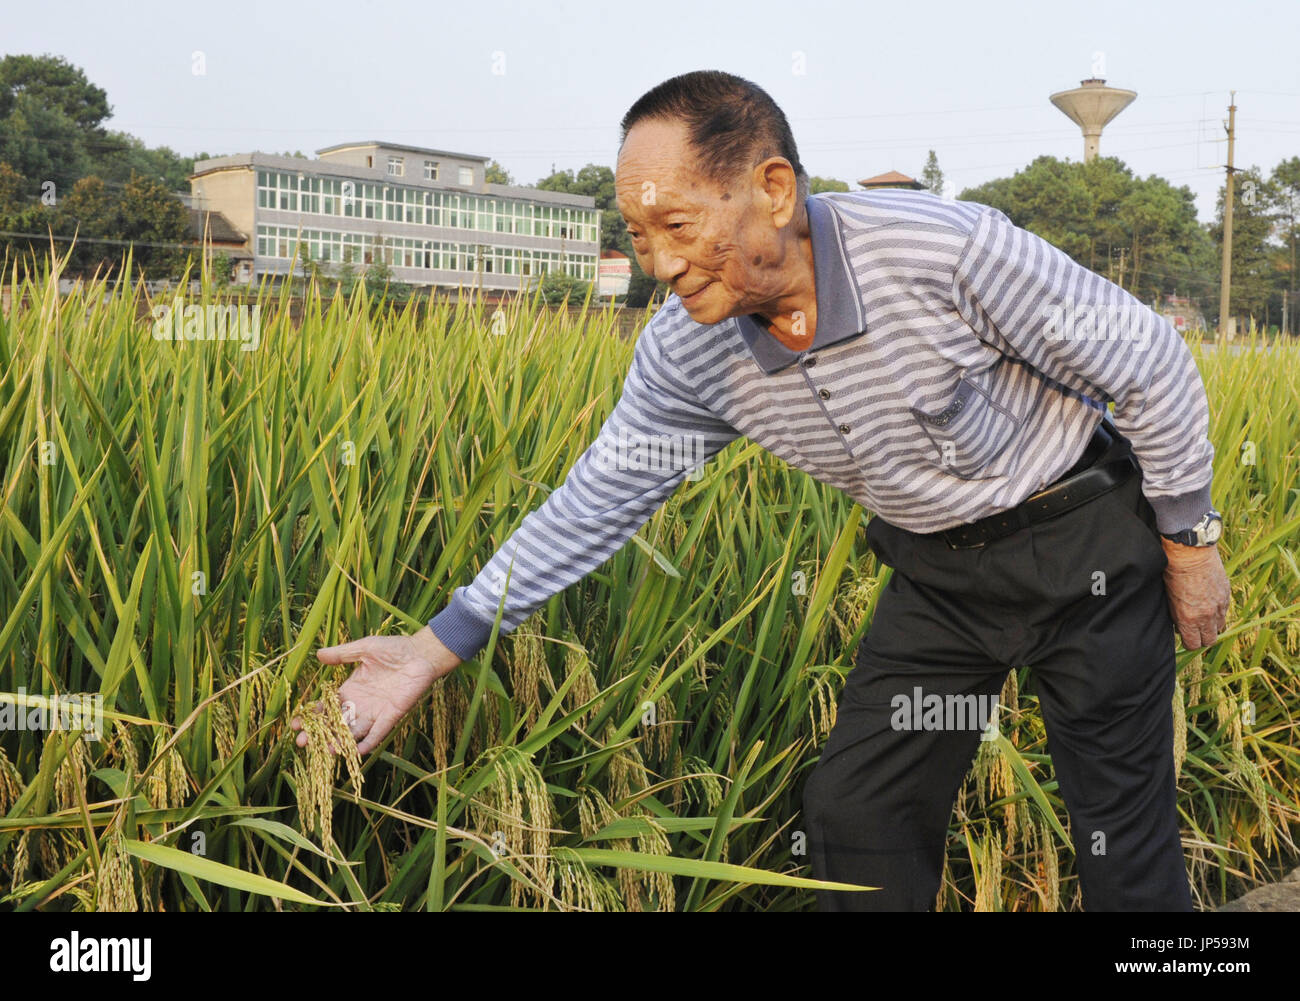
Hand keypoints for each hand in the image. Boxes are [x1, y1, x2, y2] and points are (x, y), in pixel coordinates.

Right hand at [292, 626, 462, 753]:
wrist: (422, 654)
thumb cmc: (395, 649)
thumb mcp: (364, 648)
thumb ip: (343, 654)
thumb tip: (318, 654)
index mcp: (351, 688)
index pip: (326, 706)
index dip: (311, 715)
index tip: (295, 723)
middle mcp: (360, 703)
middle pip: (335, 723)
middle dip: (319, 733)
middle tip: (302, 742)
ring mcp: (375, 711)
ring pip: (353, 731)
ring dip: (340, 741)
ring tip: (326, 750)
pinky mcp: (392, 715)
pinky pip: (378, 733)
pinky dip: (368, 742)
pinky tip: (357, 752)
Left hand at [1160, 538, 1229, 648]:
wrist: (1190, 554)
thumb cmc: (1173, 574)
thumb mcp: (1169, 600)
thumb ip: (1177, 617)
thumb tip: (1180, 627)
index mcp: (1189, 619)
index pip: (1193, 644)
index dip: (1188, 642)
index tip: (1184, 636)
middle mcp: (1207, 616)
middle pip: (1209, 640)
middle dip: (1201, 638)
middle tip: (1194, 630)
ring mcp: (1219, 606)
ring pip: (1219, 627)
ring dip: (1211, 625)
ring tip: (1202, 617)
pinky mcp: (1226, 595)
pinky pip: (1225, 612)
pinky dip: (1218, 612)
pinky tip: (1208, 604)